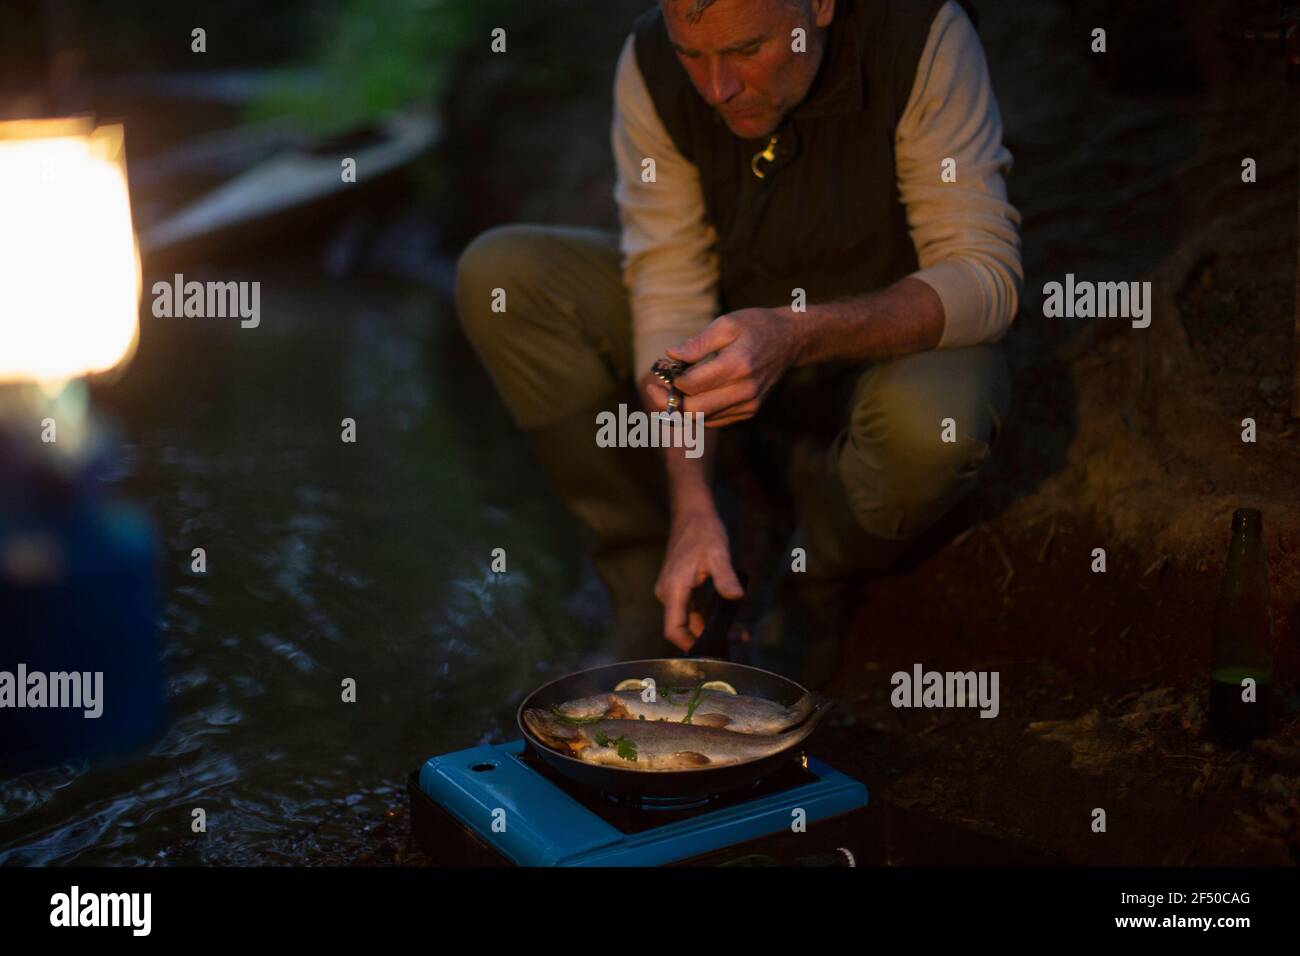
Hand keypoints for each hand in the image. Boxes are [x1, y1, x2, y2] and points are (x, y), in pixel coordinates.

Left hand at [648, 308, 801, 426]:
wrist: (789, 340)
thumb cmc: (755, 327)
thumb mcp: (726, 324)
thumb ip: (697, 343)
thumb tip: (670, 355)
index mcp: (736, 366)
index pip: (691, 385)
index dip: (671, 381)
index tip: (662, 369)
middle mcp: (744, 391)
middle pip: (694, 410)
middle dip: (668, 401)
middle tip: (653, 388)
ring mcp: (748, 405)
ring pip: (702, 419)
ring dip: (681, 408)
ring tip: (670, 390)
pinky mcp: (749, 411)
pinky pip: (714, 420)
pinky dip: (697, 412)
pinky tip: (689, 396)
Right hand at [655, 504, 744, 650]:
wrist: (692, 514)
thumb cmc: (703, 531)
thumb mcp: (718, 553)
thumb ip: (725, 577)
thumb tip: (736, 597)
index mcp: (673, 589)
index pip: (673, 629)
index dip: (689, 645)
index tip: (711, 651)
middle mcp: (668, 593)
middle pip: (682, 628)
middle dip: (707, 639)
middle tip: (736, 641)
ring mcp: (672, 591)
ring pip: (688, 620)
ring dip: (709, 629)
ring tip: (738, 633)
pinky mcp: (679, 588)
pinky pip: (691, 610)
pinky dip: (707, 618)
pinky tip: (728, 619)